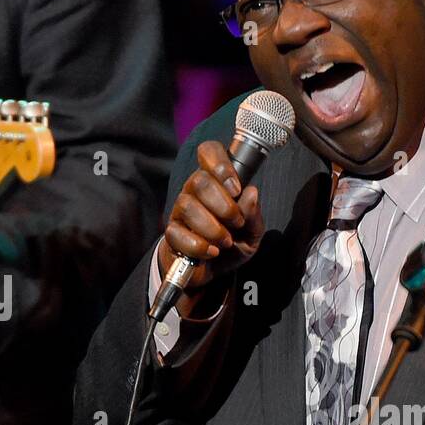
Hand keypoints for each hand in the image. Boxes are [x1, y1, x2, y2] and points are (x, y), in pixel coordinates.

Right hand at [160, 140, 265, 293]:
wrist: (212, 273)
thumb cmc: (231, 245)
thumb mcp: (252, 233)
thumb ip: (253, 215)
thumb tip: (251, 193)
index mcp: (216, 183)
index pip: (209, 152)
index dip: (221, 164)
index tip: (236, 188)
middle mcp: (195, 191)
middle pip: (200, 180)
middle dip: (224, 205)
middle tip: (236, 223)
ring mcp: (180, 211)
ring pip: (189, 206)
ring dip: (213, 228)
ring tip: (226, 242)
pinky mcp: (171, 233)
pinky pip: (179, 233)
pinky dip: (200, 245)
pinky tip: (211, 252)